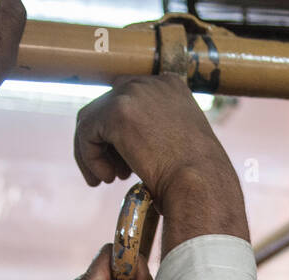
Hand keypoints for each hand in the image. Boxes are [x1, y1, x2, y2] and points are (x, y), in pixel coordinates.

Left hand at [73, 76, 247, 246]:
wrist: (202, 186)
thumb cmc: (195, 178)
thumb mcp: (178, 143)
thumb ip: (153, 131)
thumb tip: (123, 141)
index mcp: (170, 87)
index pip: (129, 101)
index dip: (121, 135)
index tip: (126, 164)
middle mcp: (151, 82)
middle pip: (107, 106)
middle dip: (105, 143)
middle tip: (113, 175)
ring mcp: (133, 92)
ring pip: (91, 119)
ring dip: (93, 152)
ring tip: (106, 179)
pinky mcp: (117, 111)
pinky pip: (86, 132)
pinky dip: (89, 158)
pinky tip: (106, 178)